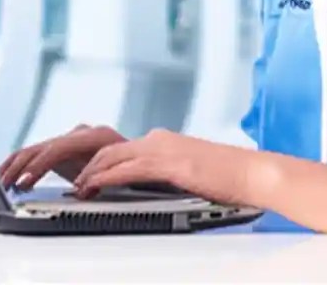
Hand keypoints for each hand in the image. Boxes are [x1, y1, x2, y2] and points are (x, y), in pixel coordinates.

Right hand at [0, 124, 126, 190]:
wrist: (143, 161)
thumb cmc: (137, 171)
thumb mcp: (123, 175)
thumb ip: (101, 179)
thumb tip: (80, 190)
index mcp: (95, 136)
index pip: (58, 148)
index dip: (39, 165)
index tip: (25, 182)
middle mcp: (80, 134)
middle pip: (41, 147)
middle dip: (20, 168)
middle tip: (5, 185)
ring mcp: (70, 140)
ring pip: (34, 150)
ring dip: (14, 167)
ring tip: (0, 183)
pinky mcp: (62, 149)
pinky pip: (35, 155)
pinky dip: (19, 166)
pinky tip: (5, 176)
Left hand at [72, 128, 254, 204]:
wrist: (254, 173)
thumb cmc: (228, 176)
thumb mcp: (187, 170)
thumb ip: (165, 172)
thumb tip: (149, 183)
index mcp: (162, 141)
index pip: (119, 147)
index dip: (96, 161)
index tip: (83, 175)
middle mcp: (158, 140)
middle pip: (108, 147)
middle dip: (86, 164)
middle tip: (72, 181)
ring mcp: (164, 150)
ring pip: (113, 156)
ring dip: (91, 172)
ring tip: (78, 188)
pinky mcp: (170, 165)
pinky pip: (129, 169)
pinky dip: (107, 178)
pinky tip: (96, 186)